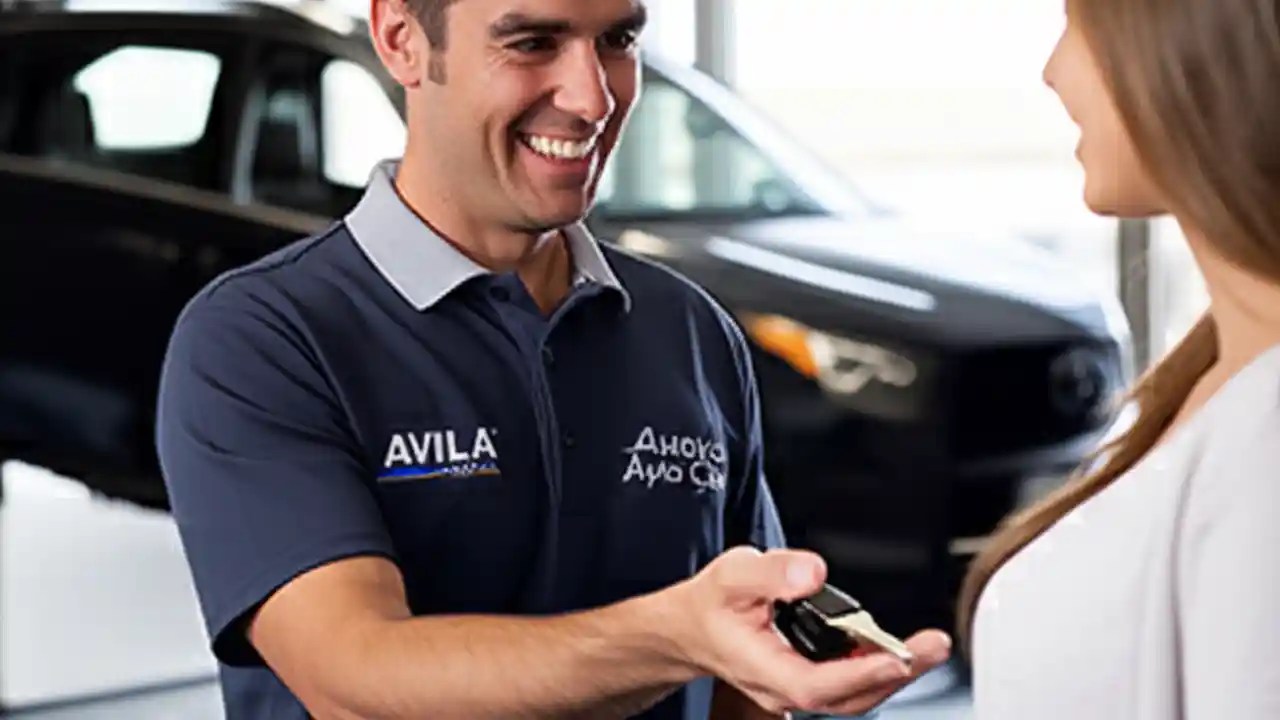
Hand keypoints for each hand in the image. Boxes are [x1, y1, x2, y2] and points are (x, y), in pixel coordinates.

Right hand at [666, 546, 951, 716]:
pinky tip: (896, 648)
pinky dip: (876, 668)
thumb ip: (773, 572)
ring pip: (853, 695)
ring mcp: (797, 689)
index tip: (897, 656)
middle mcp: (783, 688)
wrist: (692, 628)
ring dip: (893, 673)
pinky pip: (849, 685)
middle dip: (896, 674)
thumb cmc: (712, 604)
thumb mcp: (733, 574)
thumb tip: (812, 575)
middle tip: (933, 647)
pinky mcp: (809, 681)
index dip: (859, 673)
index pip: (816, 683)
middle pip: (848, 697)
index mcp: (763, 667)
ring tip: (927, 647)